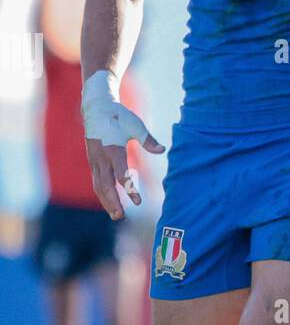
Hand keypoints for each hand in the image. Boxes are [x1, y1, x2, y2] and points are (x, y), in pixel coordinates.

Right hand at [82, 72, 163, 220]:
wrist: (96, 107)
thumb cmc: (118, 116)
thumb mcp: (135, 125)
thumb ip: (148, 140)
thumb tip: (162, 149)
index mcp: (113, 150)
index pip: (121, 176)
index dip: (129, 190)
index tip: (138, 201)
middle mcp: (101, 158)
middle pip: (105, 186)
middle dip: (112, 202)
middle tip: (121, 216)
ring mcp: (94, 160)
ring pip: (98, 186)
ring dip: (106, 201)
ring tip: (116, 215)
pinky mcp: (92, 161)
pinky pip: (96, 181)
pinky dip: (102, 193)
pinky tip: (110, 202)